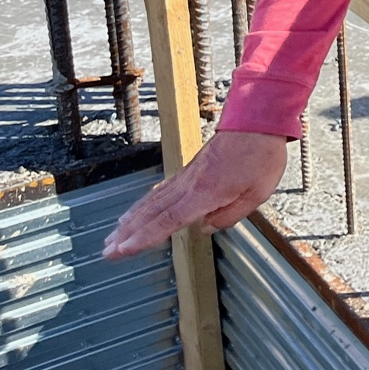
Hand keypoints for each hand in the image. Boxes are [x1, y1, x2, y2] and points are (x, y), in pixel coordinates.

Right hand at [102, 129, 288, 258]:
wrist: (258, 119)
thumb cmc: (261, 154)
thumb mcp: (258, 193)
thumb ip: (230, 215)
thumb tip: (206, 228)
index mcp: (205, 193)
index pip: (167, 220)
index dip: (143, 237)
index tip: (122, 250)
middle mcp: (189, 184)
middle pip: (152, 213)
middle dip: (128, 233)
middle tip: (107, 250)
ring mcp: (187, 175)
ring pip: (152, 200)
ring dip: (131, 219)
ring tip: (113, 235)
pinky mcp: (190, 168)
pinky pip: (161, 189)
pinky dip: (145, 202)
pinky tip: (137, 210)